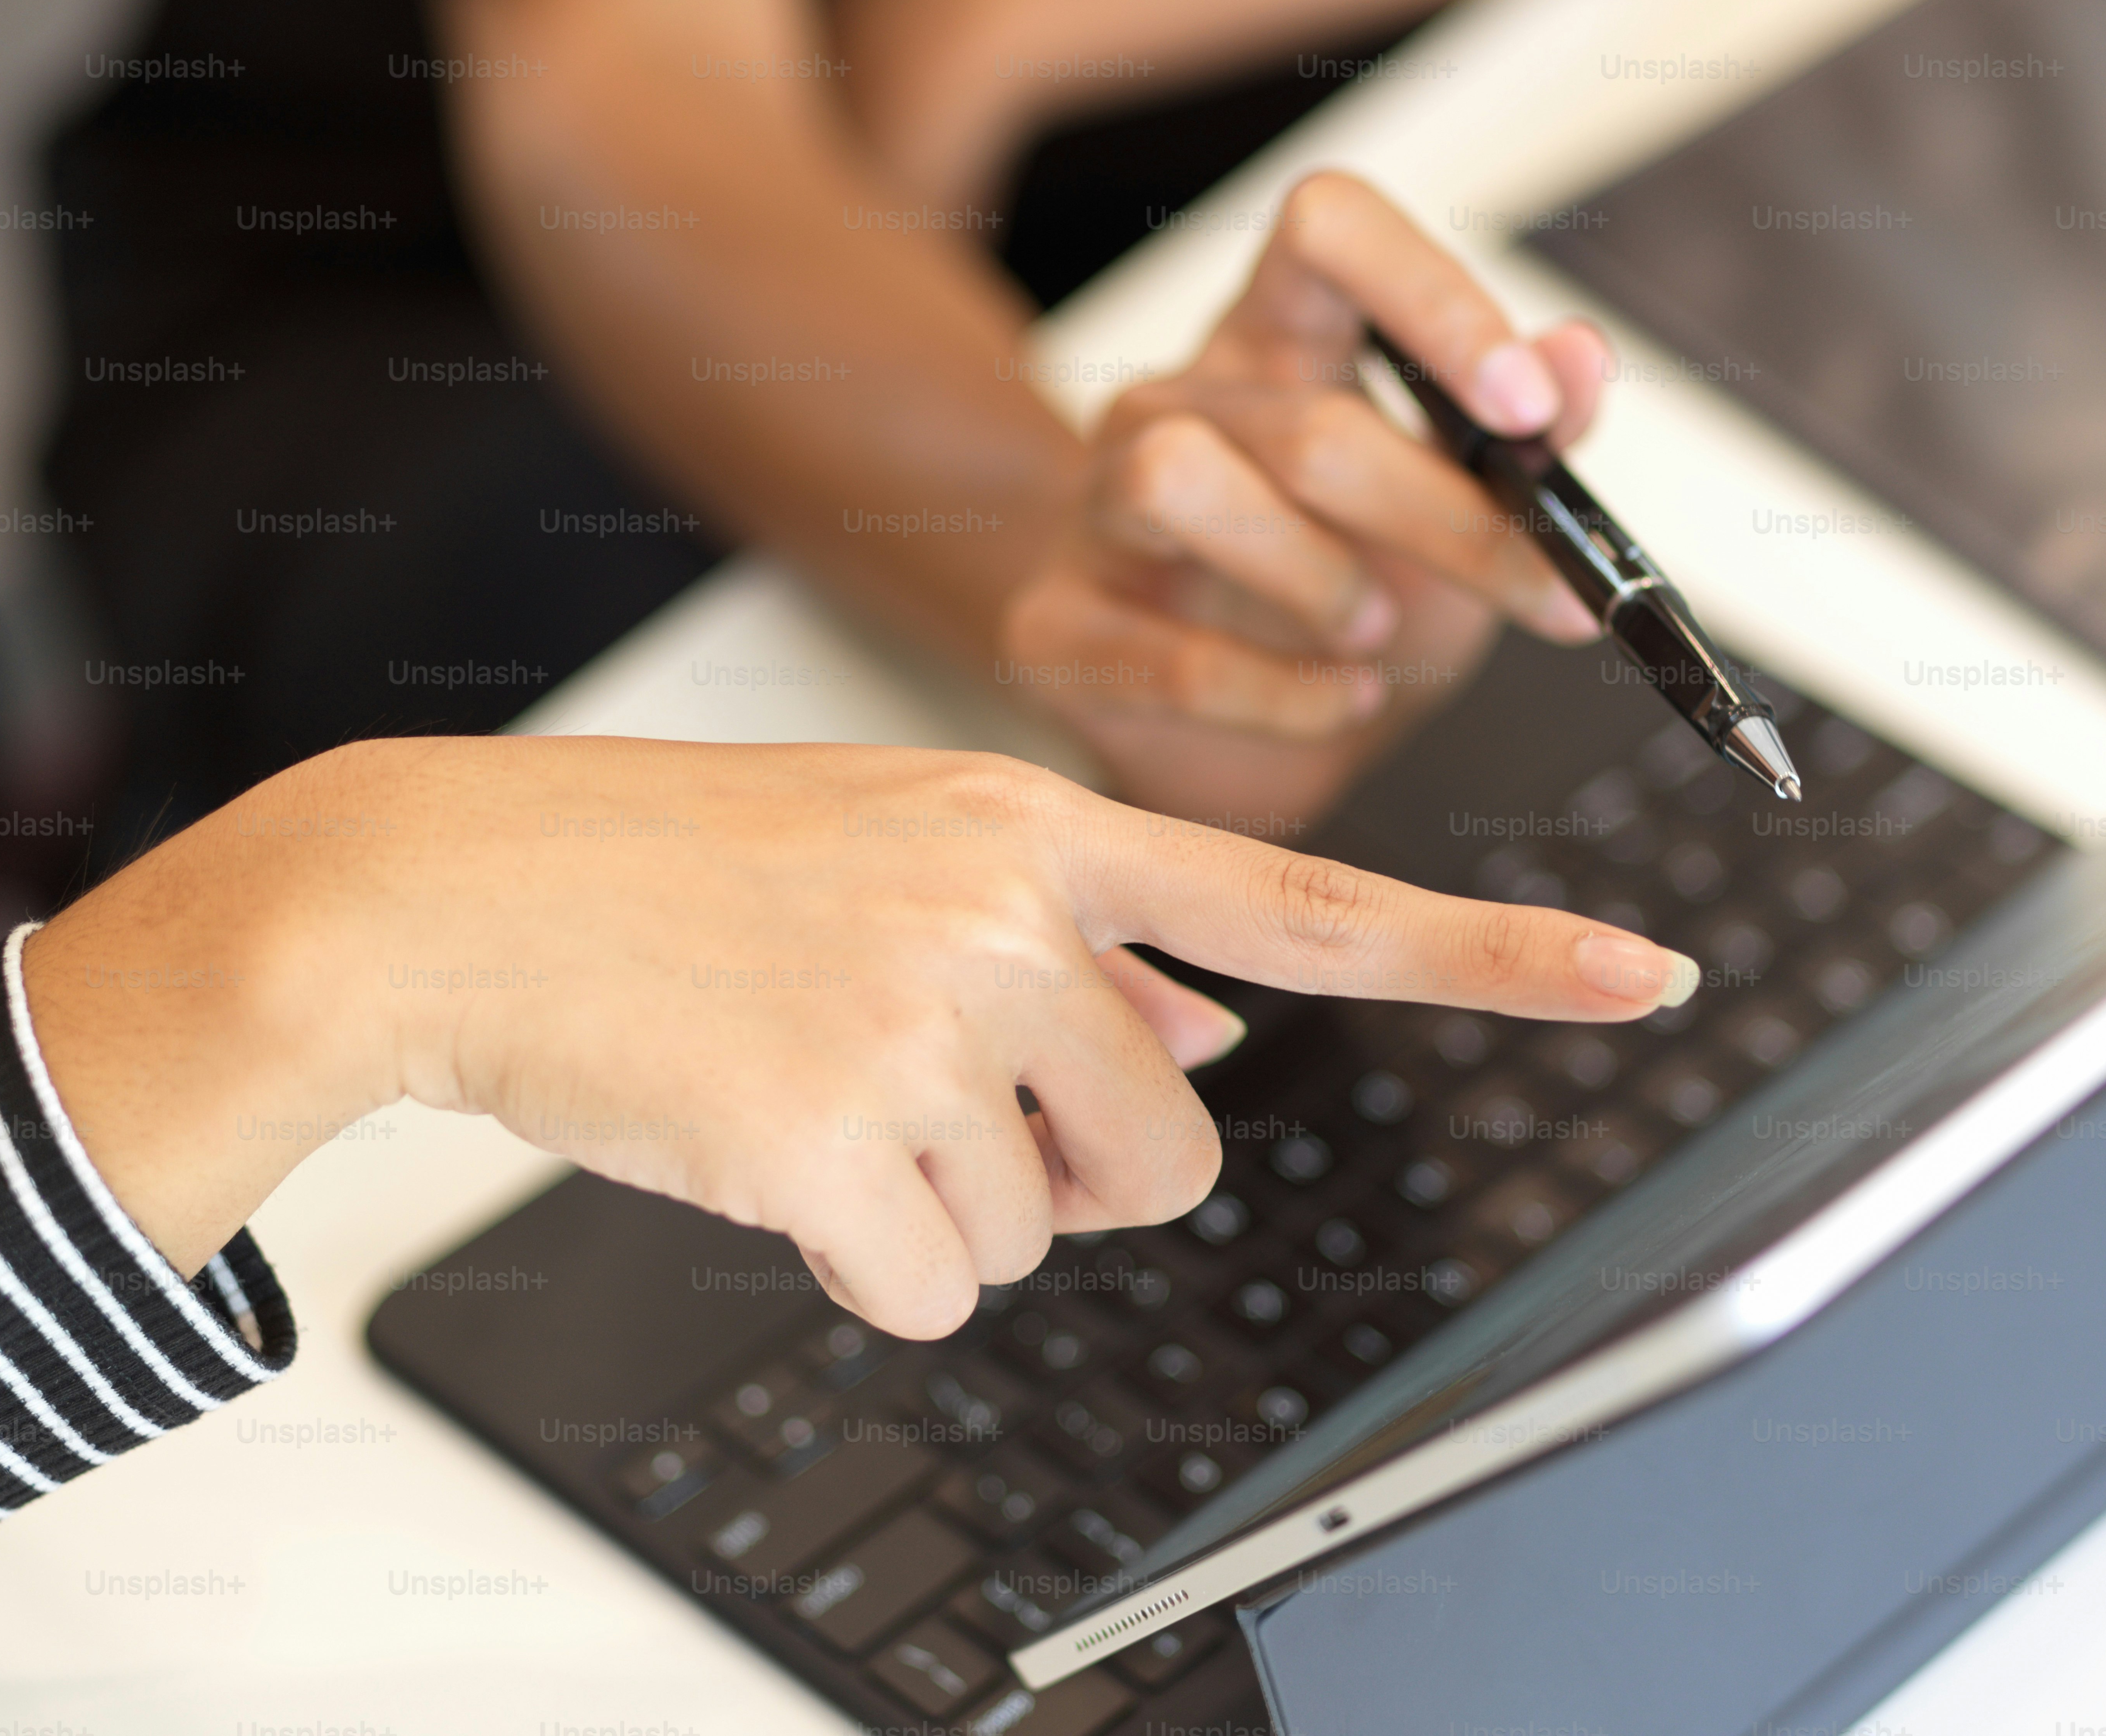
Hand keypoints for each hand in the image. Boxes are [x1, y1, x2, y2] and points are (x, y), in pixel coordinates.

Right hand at [22, 736, 1698, 1336]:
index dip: (1496, 951)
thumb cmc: (682, 878)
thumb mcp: (899, 854)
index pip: (1316, 896)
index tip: (1648, 972)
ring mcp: (919, 1011)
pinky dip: (861, 1260)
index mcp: (1039, 819)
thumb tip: (1212, 1041)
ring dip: (946, 1200)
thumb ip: (1078, 943)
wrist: (457, 891)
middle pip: (1170, 1147)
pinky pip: (937, 1286)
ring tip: (815, 1089)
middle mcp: (1007, 902)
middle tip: (923, 1096)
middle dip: (1070, 1167)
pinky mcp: (828, 1128)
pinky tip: (768, 1156)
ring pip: (1045, 1225)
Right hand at [999, 171, 1610, 826]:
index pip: (1329, 227)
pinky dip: (1278, 695)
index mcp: (1280, 338)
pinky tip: (1337, 701)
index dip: (1429, 296)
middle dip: (1445, 520)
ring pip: (1179, 481)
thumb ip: (1531, 432)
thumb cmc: (1348, 586)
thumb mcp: (1462, 503)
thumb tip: (1580, 358)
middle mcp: (1178, 399)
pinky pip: (1163, 654)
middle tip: (1537, 591)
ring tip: (1372, 634)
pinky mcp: (1058, 626)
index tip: (1523, 405)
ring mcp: (1099, 504)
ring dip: (1316, 578)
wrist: (1245, 730)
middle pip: (1303, 420)